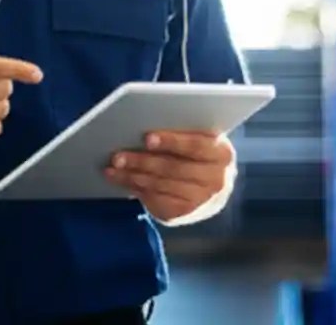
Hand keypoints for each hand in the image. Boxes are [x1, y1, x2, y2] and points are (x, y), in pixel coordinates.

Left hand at [104, 131, 233, 221]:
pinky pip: (155, 201)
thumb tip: (144, 120)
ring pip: (161, 185)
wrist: (210, 187)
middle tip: (118, 154)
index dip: (172, 142)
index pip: (196, 146)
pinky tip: (119, 179)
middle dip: (143, 161)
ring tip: (113, 165)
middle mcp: (217, 181)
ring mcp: (201, 201)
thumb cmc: (197, 153)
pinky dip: (134, 188)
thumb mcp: (200, 138)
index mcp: (222, 154)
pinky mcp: (183, 215)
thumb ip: (183, 130)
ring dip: (133, 175)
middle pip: (174, 168)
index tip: (147, 137)